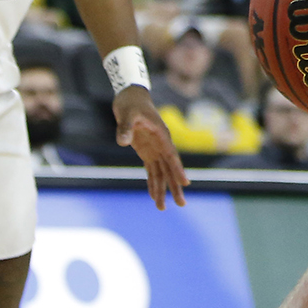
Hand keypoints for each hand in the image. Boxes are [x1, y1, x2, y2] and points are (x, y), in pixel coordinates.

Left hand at [114, 86, 186, 209]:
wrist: (130, 98)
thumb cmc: (131, 104)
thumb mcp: (128, 114)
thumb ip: (125, 128)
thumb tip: (123, 142)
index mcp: (162, 136)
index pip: (172, 156)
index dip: (178, 170)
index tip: (185, 184)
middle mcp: (162, 145)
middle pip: (170, 169)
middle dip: (175, 187)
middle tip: (181, 204)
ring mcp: (155, 149)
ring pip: (162, 173)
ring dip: (163, 189)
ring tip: (162, 208)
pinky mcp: (146, 152)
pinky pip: (152, 171)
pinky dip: (153, 183)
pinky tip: (153, 196)